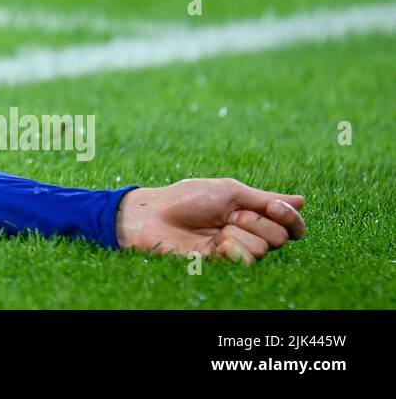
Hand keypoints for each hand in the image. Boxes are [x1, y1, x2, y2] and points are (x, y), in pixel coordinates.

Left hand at [116, 178, 305, 263]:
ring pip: (263, 249)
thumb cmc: (187, 198)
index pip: (289, 225)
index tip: (275, 208)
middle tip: (229, 216)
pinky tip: (216, 245)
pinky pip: (246, 262)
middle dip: (256, 222)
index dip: (290, 218)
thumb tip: (302, 201)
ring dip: (240, 235)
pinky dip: (233, 250)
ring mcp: (236, 251)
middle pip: (279, 237)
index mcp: (252, 214)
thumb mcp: (228, 191)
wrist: (156, 216)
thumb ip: (263, 199)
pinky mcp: (224, 266)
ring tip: (217, 230)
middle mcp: (249, 235)